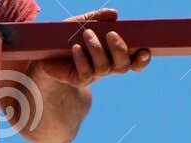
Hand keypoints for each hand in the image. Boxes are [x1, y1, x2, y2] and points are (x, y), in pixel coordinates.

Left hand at [32, 8, 151, 87]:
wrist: (45, 52)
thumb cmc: (67, 36)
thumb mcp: (82, 22)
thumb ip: (98, 18)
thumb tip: (114, 14)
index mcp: (114, 54)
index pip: (134, 61)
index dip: (142, 60)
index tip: (144, 51)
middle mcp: (108, 66)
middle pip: (123, 66)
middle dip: (120, 50)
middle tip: (111, 34)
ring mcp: (94, 75)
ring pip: (104, 68)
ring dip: (98, 50)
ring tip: (87, 34)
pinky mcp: (79, 80)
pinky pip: (85, 73)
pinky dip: (82, 59)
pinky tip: (76, 48)